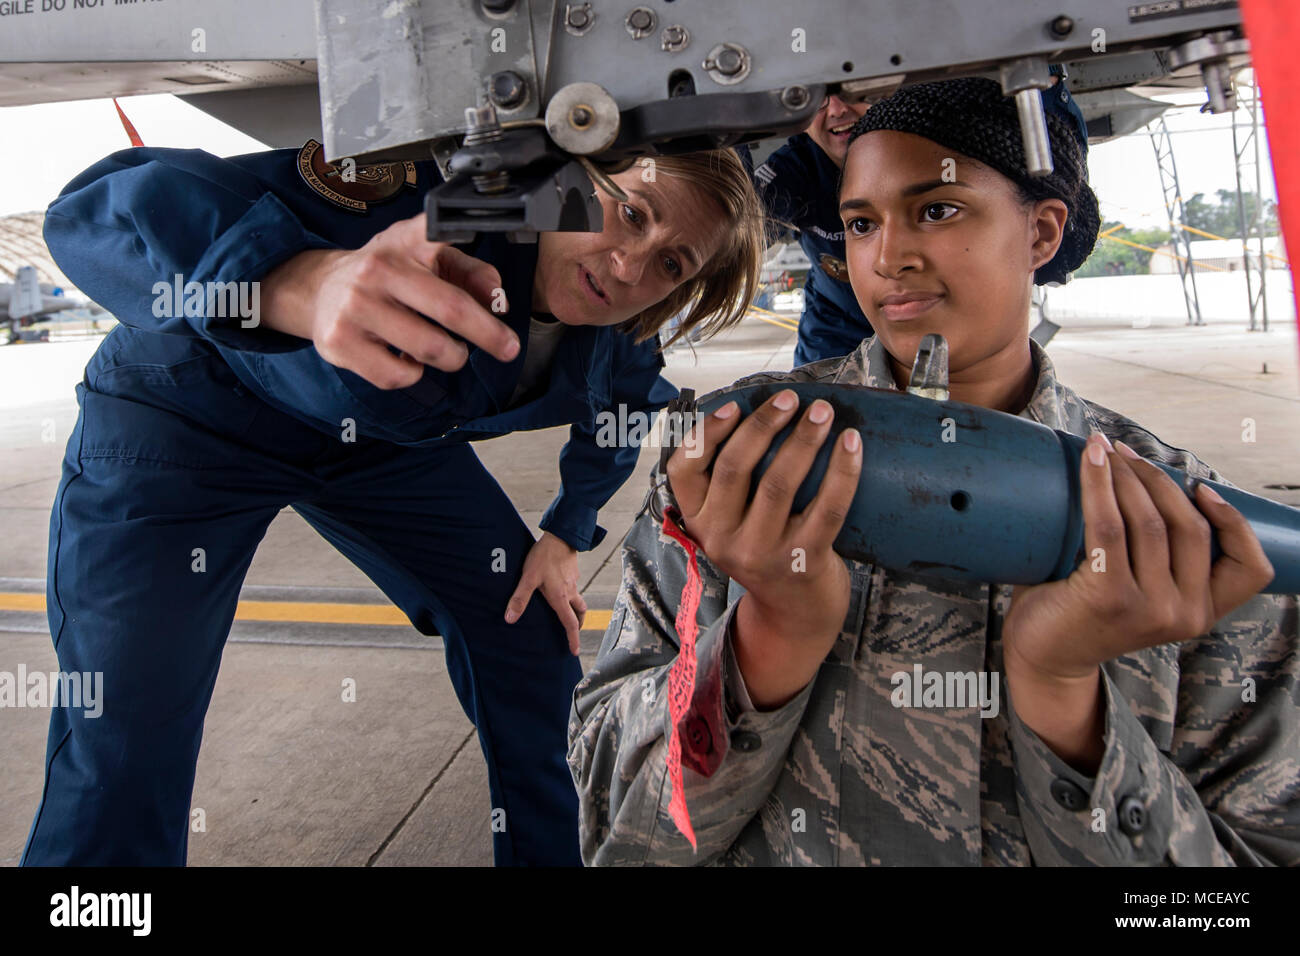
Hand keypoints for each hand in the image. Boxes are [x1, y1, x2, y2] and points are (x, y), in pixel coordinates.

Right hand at [258, 213, 519, 388]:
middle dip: (484, 339)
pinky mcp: (339, 345)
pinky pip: (396, 376)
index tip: (509, 334)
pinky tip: (407, 357)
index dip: (486, 318)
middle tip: (504, 349)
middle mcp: (372, 279)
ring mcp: (352, 314)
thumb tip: (497, 297)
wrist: (320, 285)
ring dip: (449, 357)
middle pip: (443, 321)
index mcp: (398, 252)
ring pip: (424, 353)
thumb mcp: (423, 251)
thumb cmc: (385, 268)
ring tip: (446, 348)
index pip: (452, 288)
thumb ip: (465, 267)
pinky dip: (412, 373)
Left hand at [504, 531, 586, 655]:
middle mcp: (570, 592)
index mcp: (560, 597)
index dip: (572, 639)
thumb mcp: (528, 578)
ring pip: (579, 600)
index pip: (570, 624)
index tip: (573, 651)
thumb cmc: (544, 557)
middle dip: (577, 625)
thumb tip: (510, 618)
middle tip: (573, 632)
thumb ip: (519, 598)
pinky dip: (571, 595)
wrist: (561, 536)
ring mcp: (573, 581)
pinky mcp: (572, 572)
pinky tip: (561, 589)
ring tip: (568, 612)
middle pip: (579, 613)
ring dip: (576, 610)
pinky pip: (574, 588)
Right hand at [666, 390, 861, 706]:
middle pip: (735, 468)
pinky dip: (841, 472)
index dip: (707, 432)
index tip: (735, 405)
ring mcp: (762, 553)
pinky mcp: (803, 561)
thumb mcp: (730, 523)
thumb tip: (756, 412)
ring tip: (821, 412)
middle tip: (790, 398)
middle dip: (763, 425)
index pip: (683, 470)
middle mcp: (722, 539)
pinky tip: (851, 444)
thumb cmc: (764, 550)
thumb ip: (728, 485)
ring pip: (779, 484)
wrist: (793, 614)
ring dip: (803, 440)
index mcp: (699, 521)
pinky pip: (826, 509)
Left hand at [1002, 431, 1273, 768]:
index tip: (1200, 487)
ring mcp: (1150, 608)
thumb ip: (1162, 557)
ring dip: (1128, 476)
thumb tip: (1154, 482)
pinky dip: (1100, 485)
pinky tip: (1092, 458)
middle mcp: (1184, 613)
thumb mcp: (1144, 590)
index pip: (1251, 567)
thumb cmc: (1087, 613)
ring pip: (1150, 522)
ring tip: (1106, 452)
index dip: (1233, 521)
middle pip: (1190, 527)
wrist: (1044, 658)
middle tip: (1127, 453)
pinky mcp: (1110, 596)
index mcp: (1201, 612)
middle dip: (1159, 480)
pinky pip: (1109, 526)